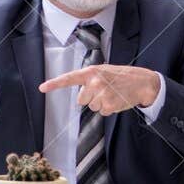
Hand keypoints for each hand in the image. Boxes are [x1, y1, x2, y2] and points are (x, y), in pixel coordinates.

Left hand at [38, 64, 159, 115]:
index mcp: (91, 72)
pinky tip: (117, 100)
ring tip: (113, 94)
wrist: (142, 82)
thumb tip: (81, 96)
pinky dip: (110, 109)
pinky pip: (103, 112)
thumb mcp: (104, 71)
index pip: (69, 78)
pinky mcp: (109, 104)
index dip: (54, 84)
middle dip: (92, 97)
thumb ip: (90, 79)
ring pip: (93, 107)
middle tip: (106, 90)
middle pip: (82, 100)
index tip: (42, 88)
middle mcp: (94, 82)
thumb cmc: (122, 77)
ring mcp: (102, 94)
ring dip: (102, 103)